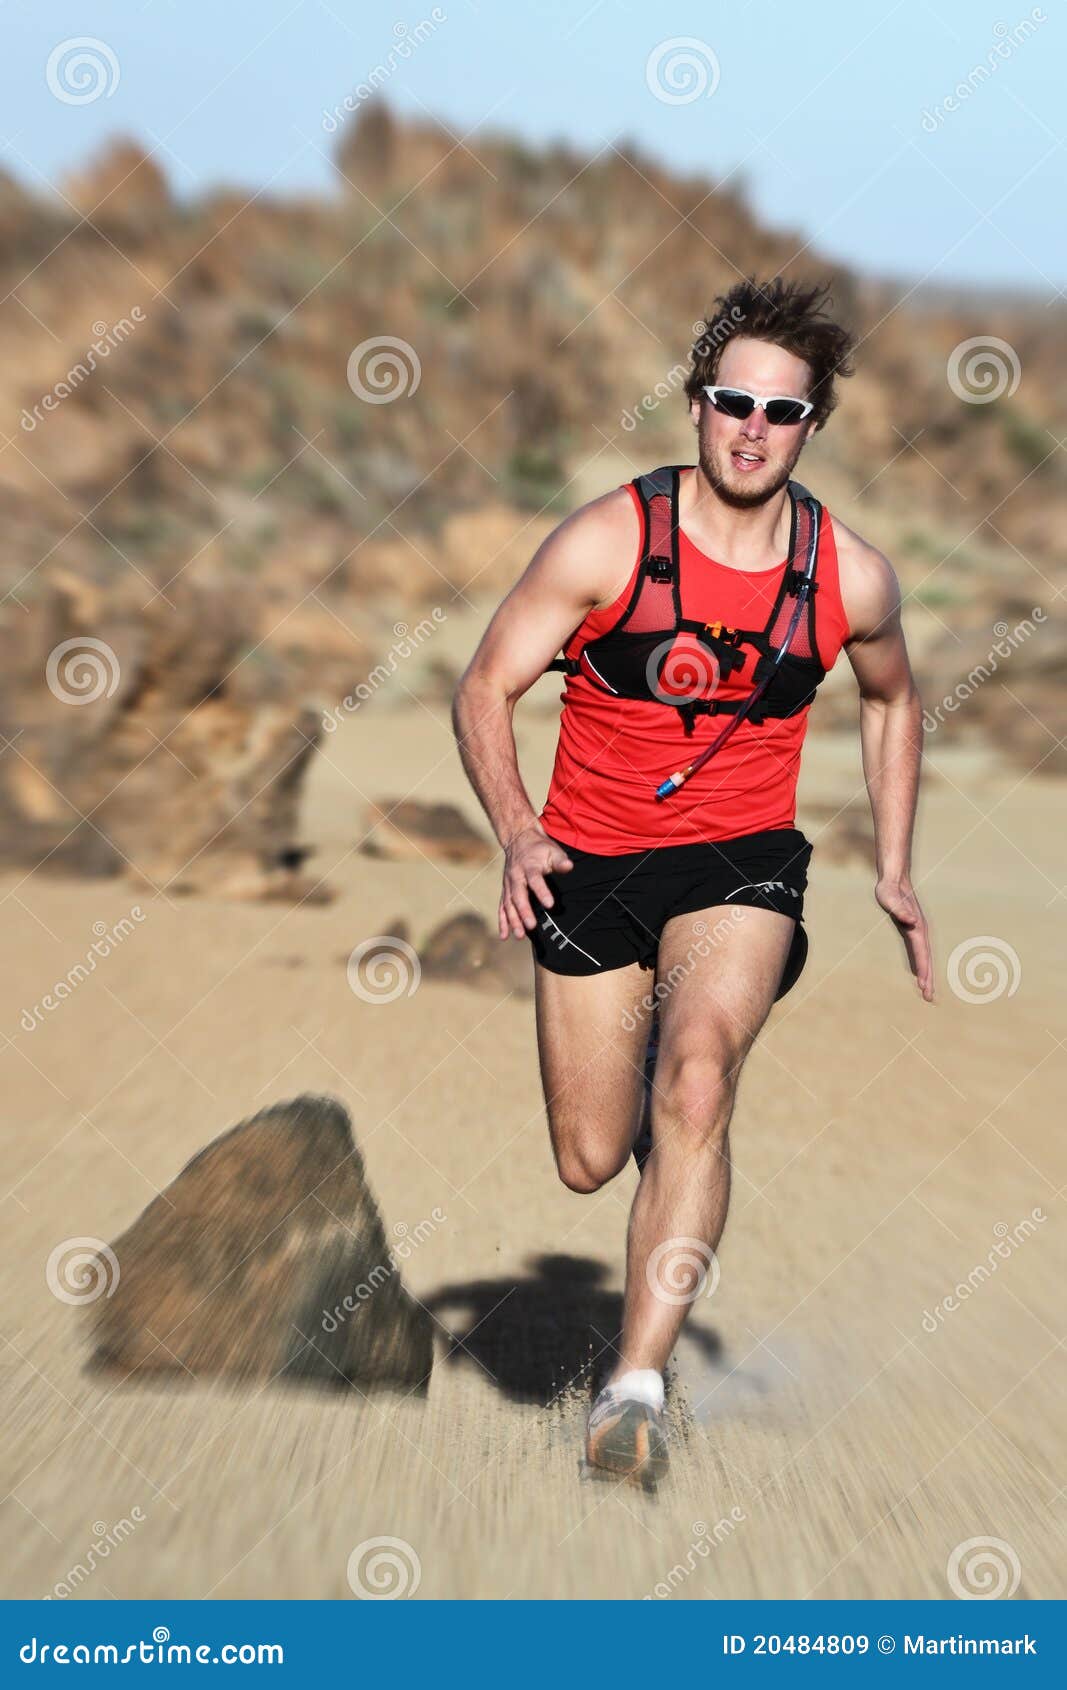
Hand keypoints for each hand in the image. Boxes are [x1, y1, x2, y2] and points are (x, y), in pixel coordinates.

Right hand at [499, 826, 573, 939]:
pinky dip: (503, 922)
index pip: (535, 880)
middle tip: (531, 926)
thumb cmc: (539, 848)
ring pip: (509, 904)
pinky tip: (505, 936)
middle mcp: (516, 877)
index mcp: (529, 866)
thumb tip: (569, 866)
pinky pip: (502, 907)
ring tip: (520, 935)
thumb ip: (560, 860)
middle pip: (518, 895)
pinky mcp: (505, 890)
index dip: (542, 892)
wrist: (518, 839)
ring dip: (513, 920)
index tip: (550, 904)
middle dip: (524, 911)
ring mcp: (508, 885)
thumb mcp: (552, 849)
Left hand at [876, 875, 933, 1001]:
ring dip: (926, 973)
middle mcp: (919, 931)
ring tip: (926, 991)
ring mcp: (916, 931)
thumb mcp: (888, 898)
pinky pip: (917, 952)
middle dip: (928, 978)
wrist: (894, 879)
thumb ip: (900, 909)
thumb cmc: (889, 889)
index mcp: (916, 927)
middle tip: (928, 997)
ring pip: (923, 956)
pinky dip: (919, 964)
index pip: (921, 953)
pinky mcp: (911, 930)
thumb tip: (913, 921)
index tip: (924, 985)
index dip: (923, 969)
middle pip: (926, 958)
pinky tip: (917, 973)